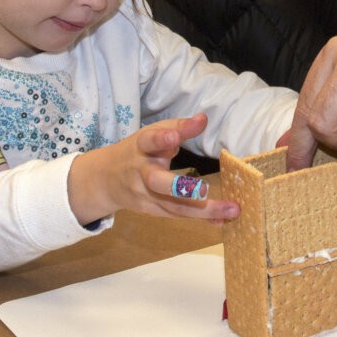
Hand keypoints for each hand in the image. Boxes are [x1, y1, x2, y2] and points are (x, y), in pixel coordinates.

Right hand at [67, 115, 239, 224]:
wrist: (105, 180)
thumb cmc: (139, 151)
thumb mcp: (152, 134)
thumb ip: (178, 127)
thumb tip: (203, 119)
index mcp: (141, 147)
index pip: (149, 141)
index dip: (161, 138)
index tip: (174, 136)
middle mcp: (141, 173)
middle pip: (158, 182)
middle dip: (181, 187)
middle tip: (206, 190)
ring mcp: (146, 196)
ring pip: (174, 206)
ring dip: (204, 210)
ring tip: (232, 209)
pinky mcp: (153, 210)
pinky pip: (179, 215)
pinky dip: (202, 217)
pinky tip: (224, 218)